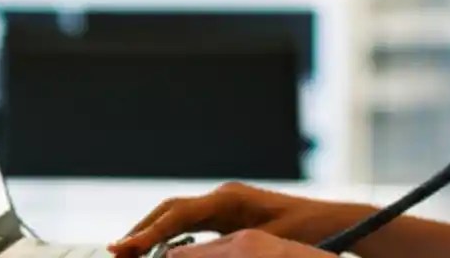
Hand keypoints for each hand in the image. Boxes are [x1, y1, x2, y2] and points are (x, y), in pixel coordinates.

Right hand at [109, 182, 344, 256]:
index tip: (123, 249)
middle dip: (141, 230)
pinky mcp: (230, 215)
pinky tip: (159, 253)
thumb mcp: (268, 243)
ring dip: (153, 233)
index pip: (177, 215)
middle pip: (170, 210)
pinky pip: (192, 224)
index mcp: (229, 200)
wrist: (335, 221)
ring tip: (127, 253)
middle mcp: (223, 197)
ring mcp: (226, 204)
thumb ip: (231, 250)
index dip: (148, 233)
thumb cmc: (309, 232)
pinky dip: (172, 236)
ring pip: (178, 216)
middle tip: (114, 252)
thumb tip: (181, 256)